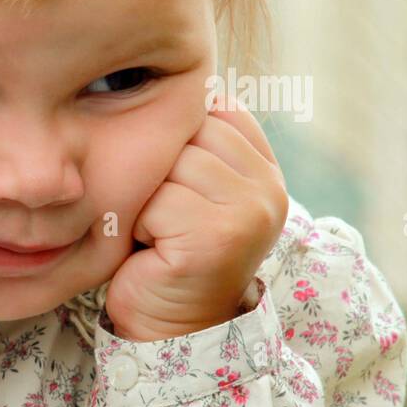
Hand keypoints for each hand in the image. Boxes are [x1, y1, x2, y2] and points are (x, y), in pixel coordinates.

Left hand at [103, 97, 288, 341]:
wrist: (170, 329)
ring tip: (156, 234)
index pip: (218, 108)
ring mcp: (248, 213)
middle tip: (160, 217)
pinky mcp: (216, 238)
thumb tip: (169, 77)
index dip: (178, 136)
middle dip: (159, 171)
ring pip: (172, 165)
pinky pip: (157, 202)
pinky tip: (152, 252)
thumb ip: (195, 144)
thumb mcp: (189, 191)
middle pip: (189, 132)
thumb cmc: (165, 255)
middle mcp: (267, 189)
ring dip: (146, 200)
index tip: (170, 180)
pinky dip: (140, 227)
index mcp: (265, 170)